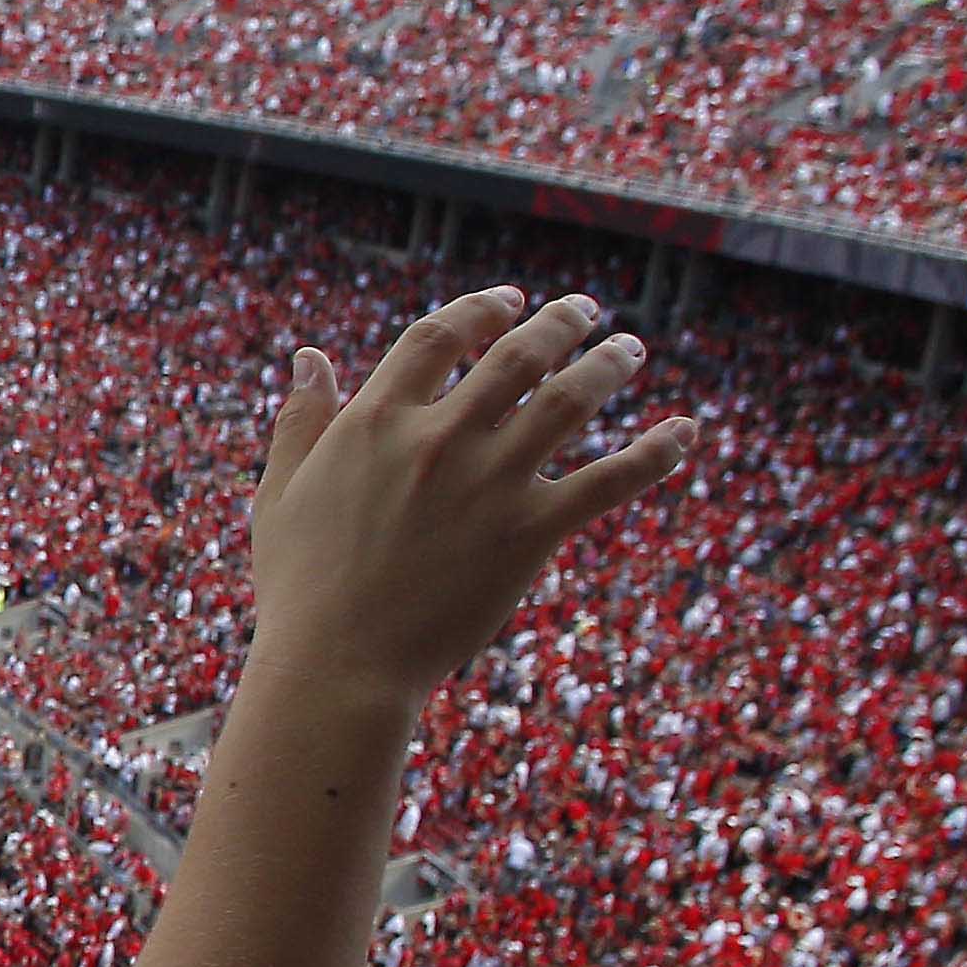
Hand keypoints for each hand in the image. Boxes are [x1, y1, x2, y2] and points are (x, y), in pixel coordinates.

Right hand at [242, 289, 690, 712]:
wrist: (340, 665)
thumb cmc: (300, 586)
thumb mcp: (280, 493)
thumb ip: (301, 419)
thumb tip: (309, 355)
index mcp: (374, 423)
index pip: (438, 336)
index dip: (479, 309)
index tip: (508, 301)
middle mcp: (439, 439)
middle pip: (516, 354)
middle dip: (558, 322)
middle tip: (584, 310)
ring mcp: (490, 483)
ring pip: (569, 399)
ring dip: (607, 364)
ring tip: (629, 349)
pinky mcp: (532, 532)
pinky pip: (610, 480)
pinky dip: (657, 452)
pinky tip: (685, 430)